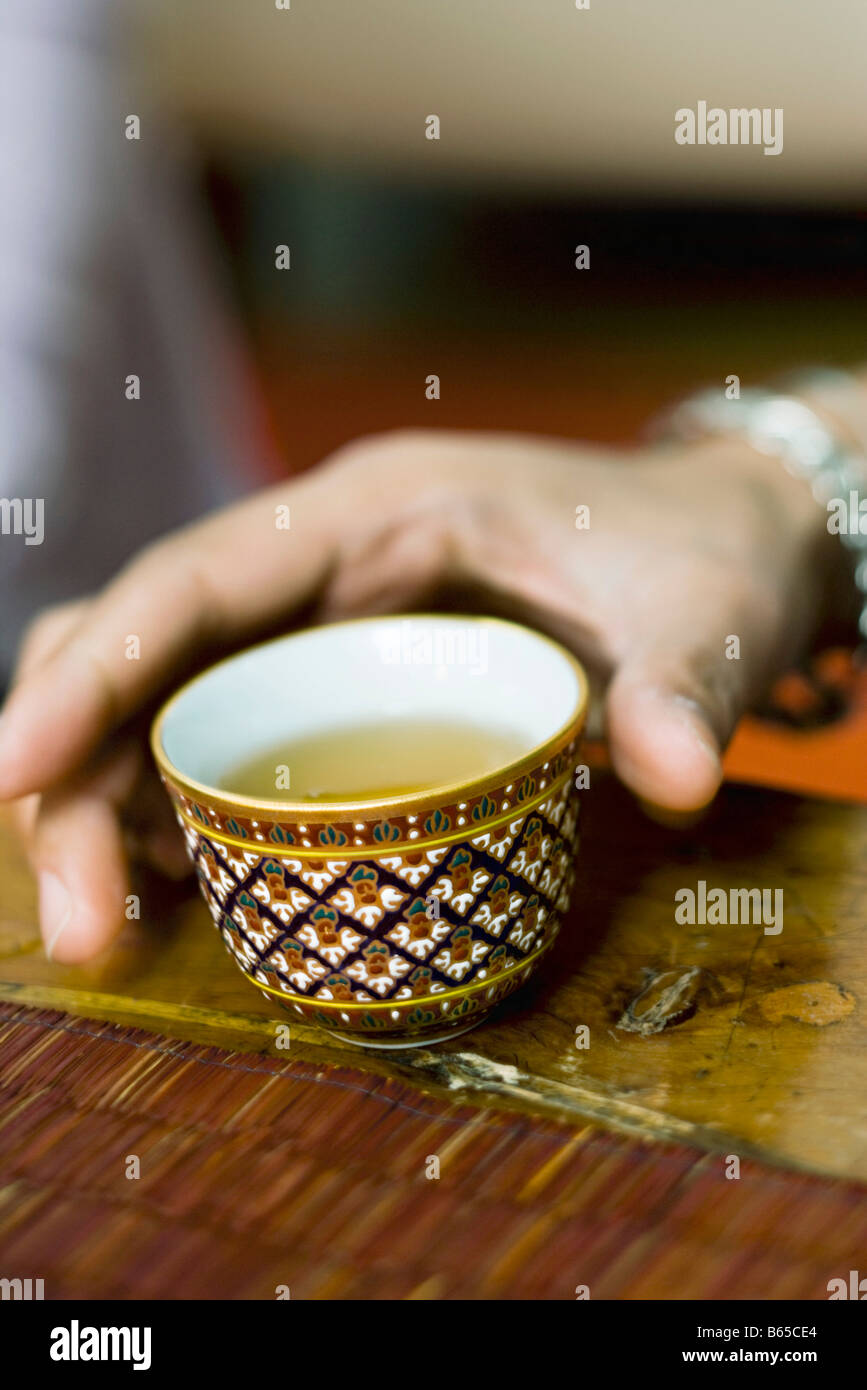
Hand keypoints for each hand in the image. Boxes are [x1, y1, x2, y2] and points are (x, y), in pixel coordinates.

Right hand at [0, 428, 842, 961]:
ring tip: (103, 933)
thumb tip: (677, 778)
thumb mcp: (703, 610)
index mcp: (375, 511)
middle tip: (81, 929)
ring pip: (154, 700)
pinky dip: (167, 815)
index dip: (93, 671)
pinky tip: (166, 896)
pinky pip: (211, 740)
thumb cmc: (689, 554)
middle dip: (74, 778)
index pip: (194, 579)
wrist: (710, 544)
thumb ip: (683, 685)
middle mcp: (317, 565)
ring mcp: (316, 628)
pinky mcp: (330, 686)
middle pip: (140, 651)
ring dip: (102, 812)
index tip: (15, 770)